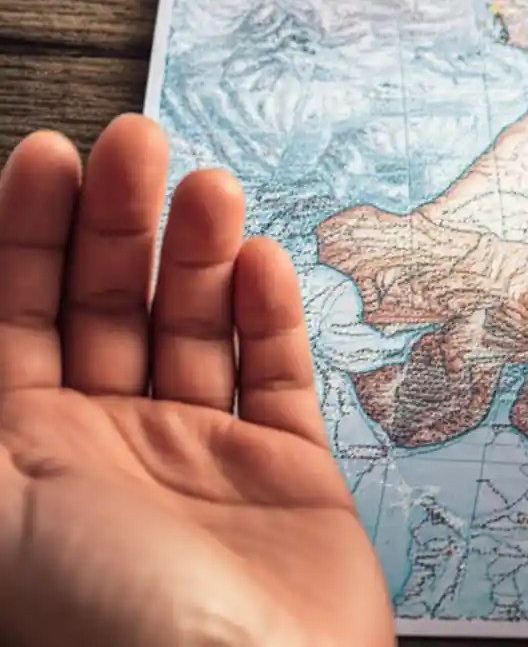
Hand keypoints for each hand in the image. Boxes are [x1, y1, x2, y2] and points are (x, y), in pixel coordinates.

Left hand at [0, 116, 392, 645]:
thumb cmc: (101, 615)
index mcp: (24, 453)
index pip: (15, 317)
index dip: (28, 233)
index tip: (51, 157)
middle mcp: (108, 447)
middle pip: (108, 307)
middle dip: (118, 223)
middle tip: (139, 144)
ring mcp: (200, 457)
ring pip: (195, 329)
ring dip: (198, 255)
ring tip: (209, 189)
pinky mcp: (283, 470)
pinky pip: (273, 376)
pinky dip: (268, 317)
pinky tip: (259, 264)